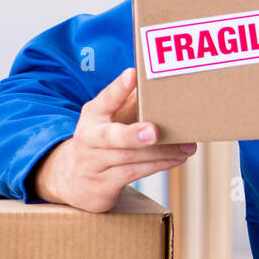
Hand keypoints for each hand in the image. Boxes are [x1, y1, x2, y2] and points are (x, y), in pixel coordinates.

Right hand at [31, 66, 195, 212]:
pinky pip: (135, 173)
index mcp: (93, 115)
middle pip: (111, 137)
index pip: (105, 100)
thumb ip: (129, 100)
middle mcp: (90, 138)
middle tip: (155, 131)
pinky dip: (159, 165)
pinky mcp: (104, 184)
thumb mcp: (108, 117)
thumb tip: (161, 79)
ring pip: (129, 157)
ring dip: (162, 152)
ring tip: (187, 146)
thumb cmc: (103, 139)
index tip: (133, 74)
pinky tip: (178, 158)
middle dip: (133, 134)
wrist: (71, 179)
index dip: (118, 88)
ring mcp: (94, 163)